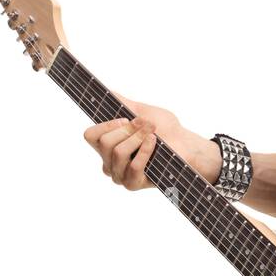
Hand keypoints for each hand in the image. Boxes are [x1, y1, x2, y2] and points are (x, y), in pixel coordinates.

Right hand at [82, 95, 218, 189]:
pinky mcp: (133, 184)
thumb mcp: (142, 111)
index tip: (124, 119)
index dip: (106, 125)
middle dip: (128, 129)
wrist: (186, 144)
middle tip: (145, 124)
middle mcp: (109, 161)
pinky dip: (145, 151)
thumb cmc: (164, 129)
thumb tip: (107, 91)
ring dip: (138, 138)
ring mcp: (119, 175)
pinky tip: (153, 143)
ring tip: (152, 133)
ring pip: (118, 153)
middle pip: (105, 143)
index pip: (90, 136)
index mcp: (107, 144)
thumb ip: (123, 103)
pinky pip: (133, 167)